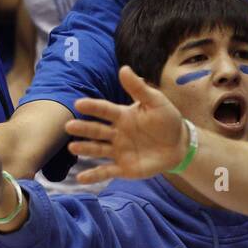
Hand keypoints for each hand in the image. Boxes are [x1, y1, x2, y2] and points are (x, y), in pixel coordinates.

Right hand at [66, 65, 187, 183]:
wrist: (179, 145)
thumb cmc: (166, 120)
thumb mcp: (156, 102)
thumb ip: (139, 88)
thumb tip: (123, 68)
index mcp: (122, 116)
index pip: (104, 110)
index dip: (92, 107)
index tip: (79, 104)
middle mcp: (116, 133)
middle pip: (97, 131)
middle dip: (83, 129)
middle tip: (68, 126)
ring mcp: (118, 151)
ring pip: (98, 149)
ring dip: (85, 149)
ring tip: (73, 148)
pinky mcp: (124, 168)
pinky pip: (106, 171)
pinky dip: (94, 176)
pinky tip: (81, 179)